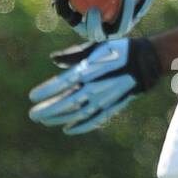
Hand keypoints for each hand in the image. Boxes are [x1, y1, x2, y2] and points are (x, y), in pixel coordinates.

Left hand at [29, 36, 162, 134]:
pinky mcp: (112, 106)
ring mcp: (103, 99)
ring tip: (45, 120)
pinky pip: (94, 120)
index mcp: (88, 71)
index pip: (61, 84)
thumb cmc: (118, 50)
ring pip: (77, 113)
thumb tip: (54, 59)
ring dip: (60, 118)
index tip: (32, 97)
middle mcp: (93, 87)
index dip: (45, 91)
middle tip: (33, 115)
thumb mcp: (95, 47)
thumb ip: (74, 56)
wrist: (146, 61)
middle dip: (48, 109)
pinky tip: (69, 130)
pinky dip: (81, 126)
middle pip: (66, 102)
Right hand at [52, 0, 158, 40]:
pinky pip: (146, 0)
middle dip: (126, 12)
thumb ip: (63, 3)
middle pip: (122, 25)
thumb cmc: (78, 4)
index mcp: (95, 29)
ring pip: (138, 12)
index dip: (93, 23)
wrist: (101, 2)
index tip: (91, 10)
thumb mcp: (68, 6)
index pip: (95, 30)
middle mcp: (114, 27)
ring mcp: (128, 19)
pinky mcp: (139, 10)